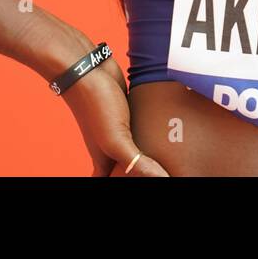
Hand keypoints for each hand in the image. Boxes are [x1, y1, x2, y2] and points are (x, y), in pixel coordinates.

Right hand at [60, 51, 169, 176]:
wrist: (89, 69)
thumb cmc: (96, 105)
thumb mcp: (116, 139)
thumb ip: (136, 162)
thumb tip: (162, 178)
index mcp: (104, 161)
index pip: (109, 181)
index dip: (121, 184)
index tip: (139, 189)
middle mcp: (111, 148)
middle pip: (126, 169)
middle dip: (141, 173)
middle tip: (163, 173)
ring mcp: (120, 130)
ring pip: (136, 149)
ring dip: (148, 154)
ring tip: (169, 160)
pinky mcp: (129, 114)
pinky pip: (142, 129)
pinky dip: (151, 134)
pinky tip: (166, 133)